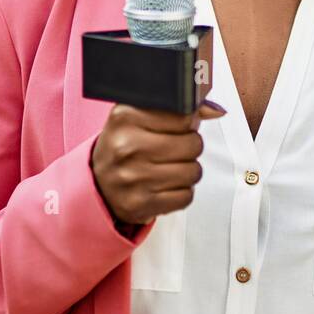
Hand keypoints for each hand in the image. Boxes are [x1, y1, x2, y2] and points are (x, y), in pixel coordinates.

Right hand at [90, 99, 227, 227]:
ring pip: (194, 172)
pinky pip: (186, 197)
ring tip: (170, 168)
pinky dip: (181, 192)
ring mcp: (133, 177)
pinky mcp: (140, 204)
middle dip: (190, 147)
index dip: (188, 122)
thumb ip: (178, 108)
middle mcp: (126, 146)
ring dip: (188, 171)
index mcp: (125, 117)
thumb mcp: (140, 117)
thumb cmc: (125, 147)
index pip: (185, 116)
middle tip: (174, 149)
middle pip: (193, 144)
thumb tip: (215, 110)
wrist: (98, 185)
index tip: (179, 127)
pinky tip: (165, 186)